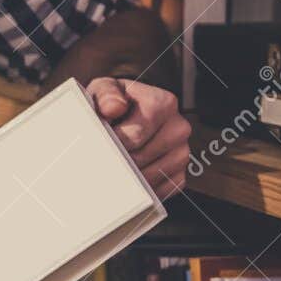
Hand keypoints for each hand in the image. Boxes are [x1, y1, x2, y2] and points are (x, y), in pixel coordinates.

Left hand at [84, 76, 189, 200]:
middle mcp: (178, 127)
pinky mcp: (179, 174)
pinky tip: (124, 180)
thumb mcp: (103, 89)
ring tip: (109, 168)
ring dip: (126, 178)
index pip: (137, 133)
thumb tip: (114, 107)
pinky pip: (159, 191)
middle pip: (143, 157)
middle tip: (99, 160)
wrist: (120, 114)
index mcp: (163, 103)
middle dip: (117, 160)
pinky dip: (138, 190)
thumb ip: (106, 94)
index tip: (100, 143)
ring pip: (150, 177)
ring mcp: (181, 153)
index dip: (114, 142)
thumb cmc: (110, 102)